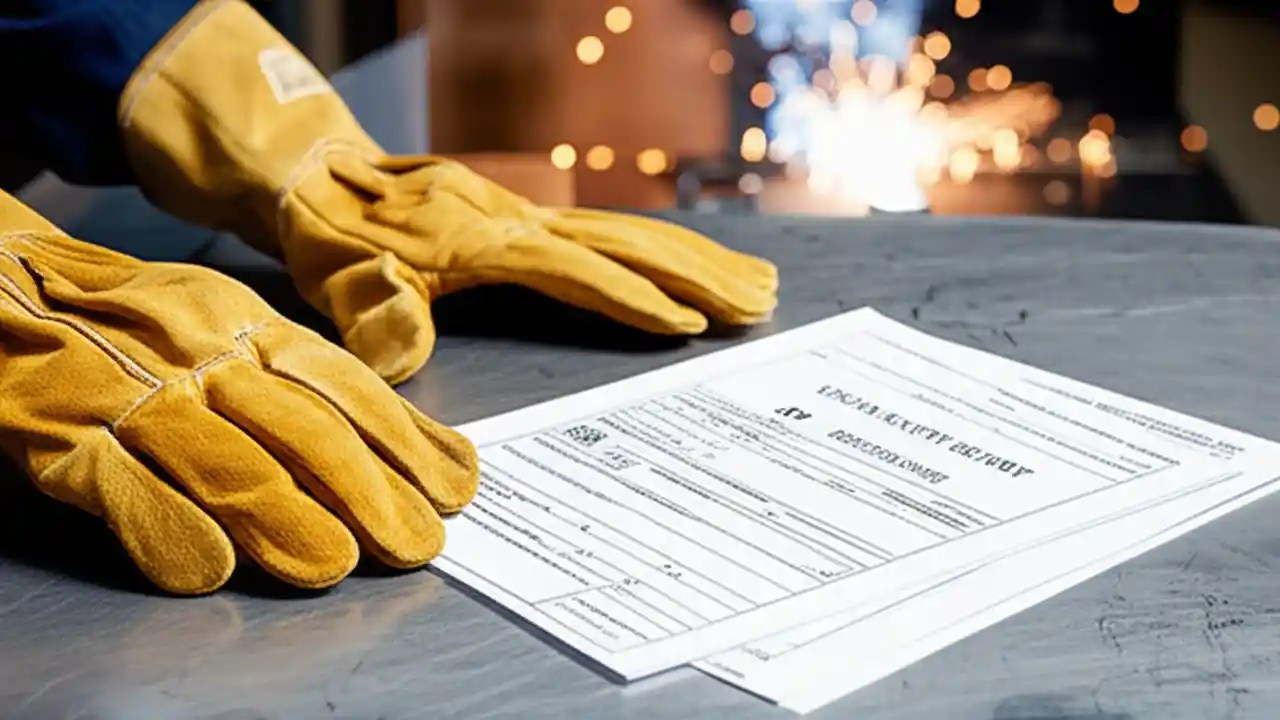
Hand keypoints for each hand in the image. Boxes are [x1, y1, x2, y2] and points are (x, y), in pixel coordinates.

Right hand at [0, 191, 477, 593]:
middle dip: (367, 491)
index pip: (346, 388)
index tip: (454, 490)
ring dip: (282, 515)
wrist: (13, 277)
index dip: (404, 442)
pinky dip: (167, 525)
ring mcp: (130, 389)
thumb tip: (417, 441)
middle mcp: (201, 353)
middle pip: (300, 428)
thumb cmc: (147, 319)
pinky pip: (117, 480)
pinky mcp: (59, 428)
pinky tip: (210, 567)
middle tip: (415, 544)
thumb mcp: (239, 327)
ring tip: (333, 565)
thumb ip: (315, 381)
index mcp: (250, 326)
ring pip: (221, 456)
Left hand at [283, 151, 779, 382]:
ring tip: (758, 284)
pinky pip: (610, 231)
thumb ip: (375, 313)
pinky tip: (697, 262)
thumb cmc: (329, 235)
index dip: (631, 298)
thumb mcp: (337, 278)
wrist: (318, 172)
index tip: (689, 324)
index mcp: (483, 243)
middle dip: (697, 275)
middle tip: (762, 302)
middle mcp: (520, 222)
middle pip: (625, 244)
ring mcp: (530, 214)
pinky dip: (662, 247)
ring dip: (696, 258)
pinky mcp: (531, 217)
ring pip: (629, 232)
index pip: (574, 272)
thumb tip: (404, 352)